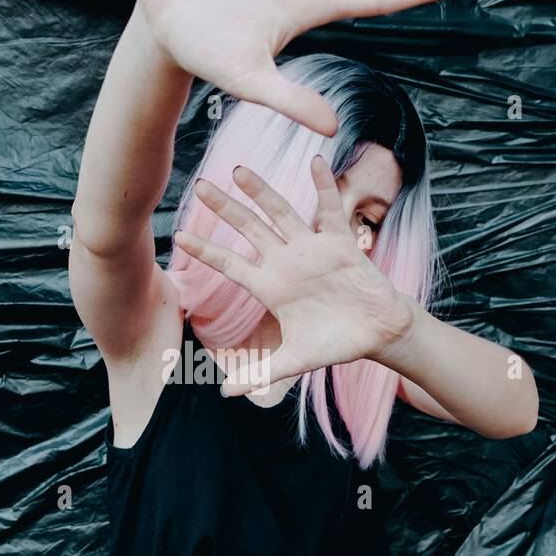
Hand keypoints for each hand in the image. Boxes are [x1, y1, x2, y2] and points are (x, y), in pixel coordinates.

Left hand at [174, 157, 416, 392]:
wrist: (377, 334)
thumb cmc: (335, 343)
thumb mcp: (294, 360)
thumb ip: (261, 373)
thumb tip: (226, 393)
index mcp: (270, 286)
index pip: (230, 264)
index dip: (205, 250)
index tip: (178, 236)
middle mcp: (286, 262)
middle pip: (249, 229)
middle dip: (225, 208)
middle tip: (199, 185)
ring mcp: (311, 249)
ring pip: (281, 213)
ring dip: (262, 192)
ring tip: (239, 169)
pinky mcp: (340, 243)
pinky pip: (330, 210)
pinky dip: (323, 187)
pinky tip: (314, 162)